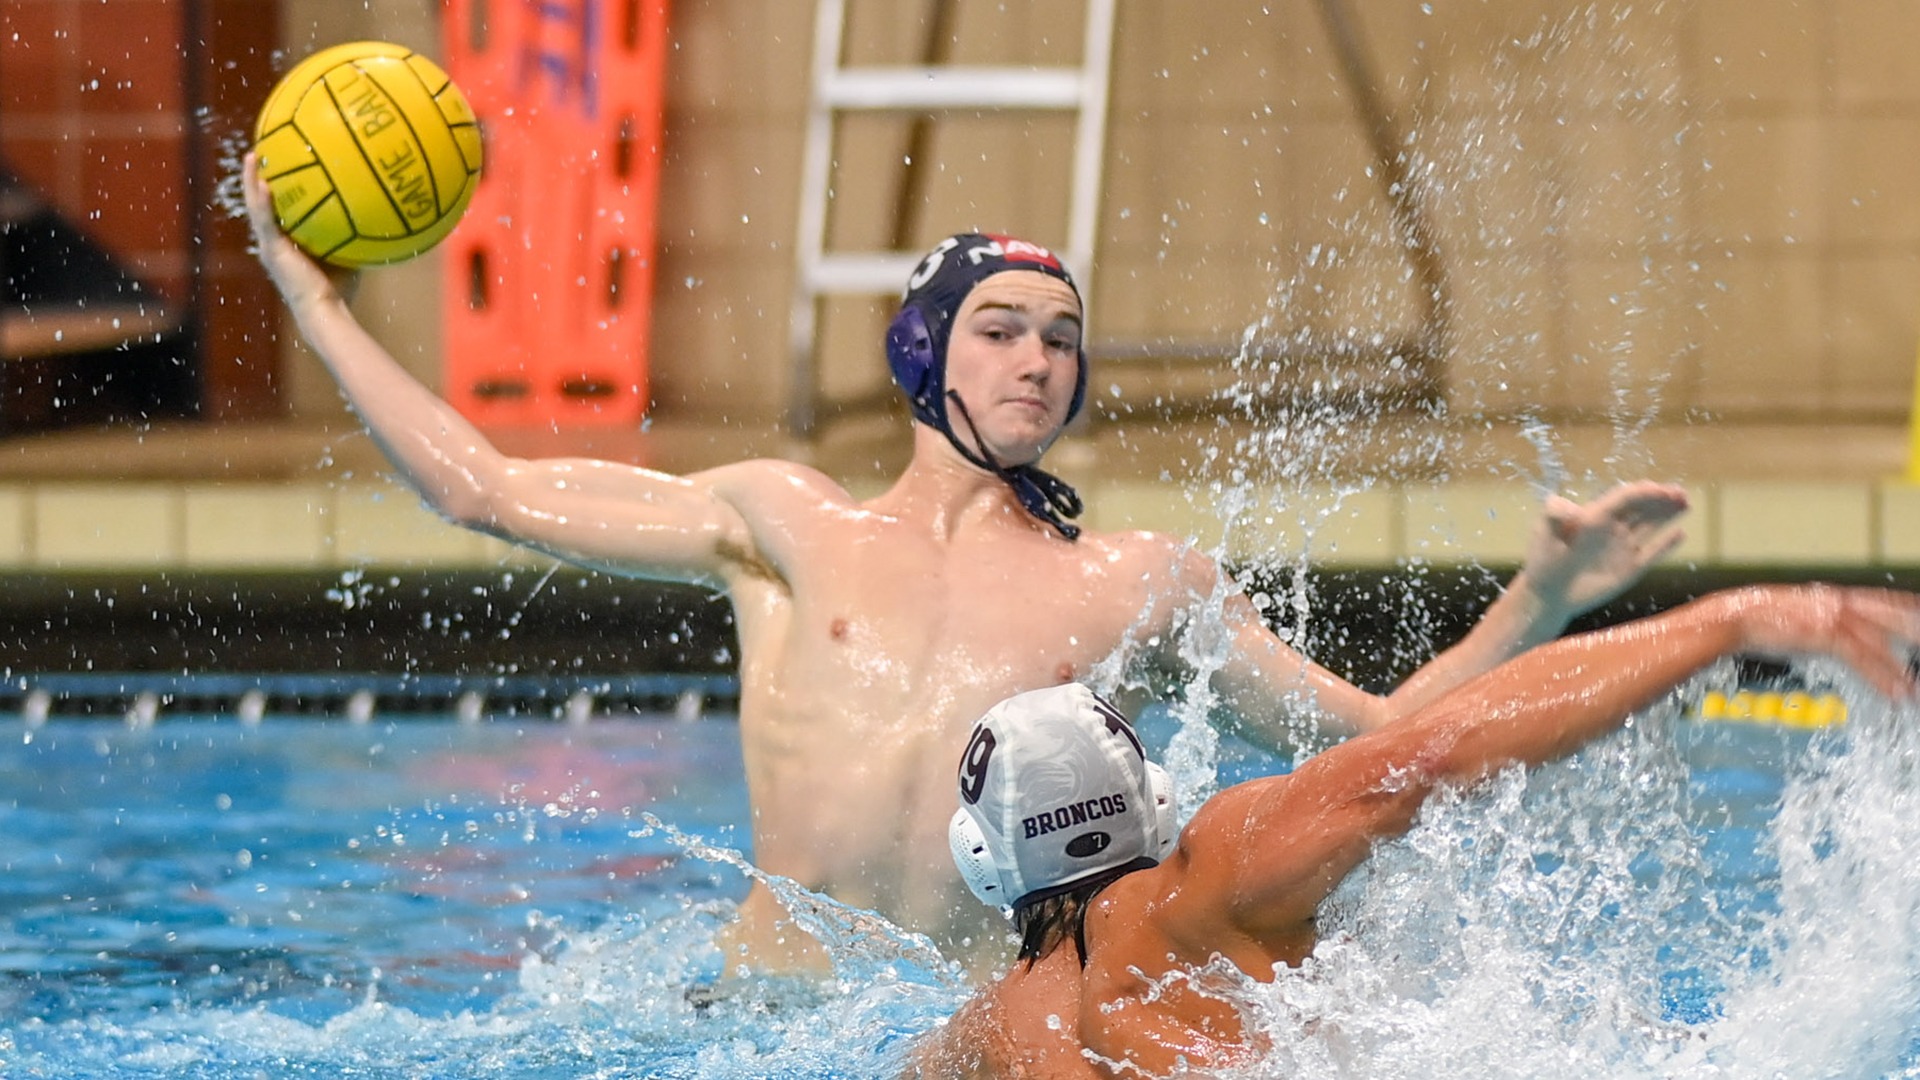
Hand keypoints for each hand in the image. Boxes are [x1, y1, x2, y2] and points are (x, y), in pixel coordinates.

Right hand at [242, 152, 358, 310]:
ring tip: (253, 155)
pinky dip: (262, 201)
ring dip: (251, 180)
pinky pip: (265, 220)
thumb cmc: (338, 291)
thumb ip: (351, 236)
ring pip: (255, 207)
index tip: (278, 166)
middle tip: (259, 152)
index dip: (274, 189)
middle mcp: (273, 243)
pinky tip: (264, 182)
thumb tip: (374, 216)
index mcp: (286, 244)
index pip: (277, 211)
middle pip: (260, 204)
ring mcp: (270, 247)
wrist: (324, 312)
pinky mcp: (272, 251)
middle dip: (257, 177)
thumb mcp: (346, 256)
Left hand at [1519, 481, 1688, 617]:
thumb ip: (1554, 515)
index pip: (1625, 498)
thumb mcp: (1545, 533)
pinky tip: (1679, 534)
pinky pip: (1652, 554)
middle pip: (1643, 507)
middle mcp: (1613, 528)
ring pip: (1651, 526)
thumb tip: (1571, 508)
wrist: (1546, 593)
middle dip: (1662, 498)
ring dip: (1668, 514)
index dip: (1644, 492)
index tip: (1661, 490)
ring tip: (1685, 503)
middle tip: (1681, 493)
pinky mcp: (1629, 569)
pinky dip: (1666, 545)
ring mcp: (1623, 548)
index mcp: (1595, 515)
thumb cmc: (1544, 560)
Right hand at [1718, 584, 1919, 701]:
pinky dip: (1882, 677)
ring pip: (1880, 641)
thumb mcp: (1792, 616)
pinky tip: (1897, 694)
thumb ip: (1815, 622)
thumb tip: (1822, 633)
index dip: (1904, 607)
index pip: (1879, 599)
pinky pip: (1863, 658)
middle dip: (1914, 628)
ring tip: (1917, 688)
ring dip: (1902, 667)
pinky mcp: (1825, 634)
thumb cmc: (1752, 619)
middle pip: (1889, 614)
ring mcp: (1832, 616)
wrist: (1731, 617)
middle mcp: (1836, 601)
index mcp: (1829, 596)